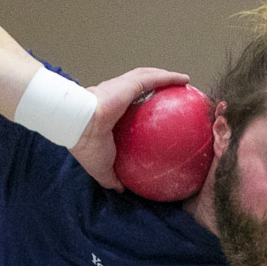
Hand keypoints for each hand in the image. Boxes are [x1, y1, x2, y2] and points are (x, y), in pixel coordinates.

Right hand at [70, 67, 191, 189]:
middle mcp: (114, 95)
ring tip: (183, 80)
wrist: (81, 126)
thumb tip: (121, 189)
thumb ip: (112, 177)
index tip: (153, 113)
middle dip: (155, 84)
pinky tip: (185, 79)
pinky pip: (155, 78)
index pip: (126, 105)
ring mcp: (121, 86)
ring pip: (148, 76)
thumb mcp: (101, 168)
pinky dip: (170, 77)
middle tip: (172, 92)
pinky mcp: (129, 83)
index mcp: (107, 113)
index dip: (140, 106)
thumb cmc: (87, 145)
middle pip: (139, 86)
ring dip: (165, 76)